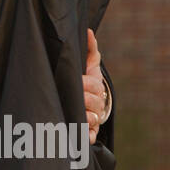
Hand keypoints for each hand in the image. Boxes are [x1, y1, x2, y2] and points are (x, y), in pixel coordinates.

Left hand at [82, 28, 107, 143]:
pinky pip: (89, 138)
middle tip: (72, 97)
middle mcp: (97, 105)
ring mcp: (94, 120)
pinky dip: (84, 137)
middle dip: (83, 100)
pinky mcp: (89, 134)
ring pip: (90, 120)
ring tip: (72, 113)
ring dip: (82, 118)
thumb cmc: (86, 81)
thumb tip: (88, 31)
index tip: (77, 81)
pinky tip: (76, 136)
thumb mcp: (88, 66)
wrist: (89, 103)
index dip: (86, 84)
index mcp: (97, 87)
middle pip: (93, 103)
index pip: (95, 86)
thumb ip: (89, 49)